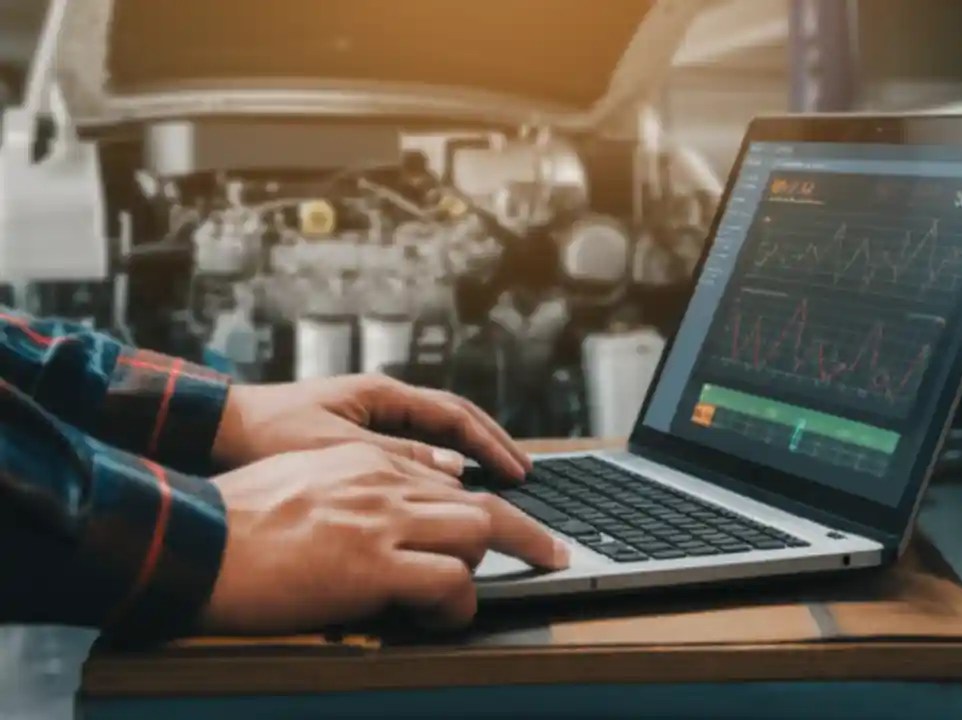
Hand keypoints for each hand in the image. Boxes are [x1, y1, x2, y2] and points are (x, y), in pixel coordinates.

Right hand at [201, 443, 568, 633]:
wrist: (190, 540)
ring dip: (481, 572)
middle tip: (551, 556)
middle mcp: (382, 482)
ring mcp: (381, 521)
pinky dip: (457, 606)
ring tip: (458, 602)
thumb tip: (383, 518)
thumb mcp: (299, 481)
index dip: (480, 509)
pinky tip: (437, 619)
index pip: (447, 480)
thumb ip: (350, 489)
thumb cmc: (231, 522)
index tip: (508, 525)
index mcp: (365, 461)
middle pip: (480, 504)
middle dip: (523, 534)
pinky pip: (450, 582)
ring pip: (477, 535)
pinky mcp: (372, 565)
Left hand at [212, 374, 531, 479]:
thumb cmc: (267, 437)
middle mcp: (380, 403)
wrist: (212, 432)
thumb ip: (396, 460)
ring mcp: (368, 419)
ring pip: (433, 438)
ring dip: (466, 458)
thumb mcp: (338, 451)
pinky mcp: (353, 442)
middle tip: (523, 476)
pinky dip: (434, 471)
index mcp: (381, 395)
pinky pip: (409, 453)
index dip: (492, 445)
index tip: (519, 473)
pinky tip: (441, 493)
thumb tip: (453, 472)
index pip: (455, 417)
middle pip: (453, 423)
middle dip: (491, 448)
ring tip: (493, 484)